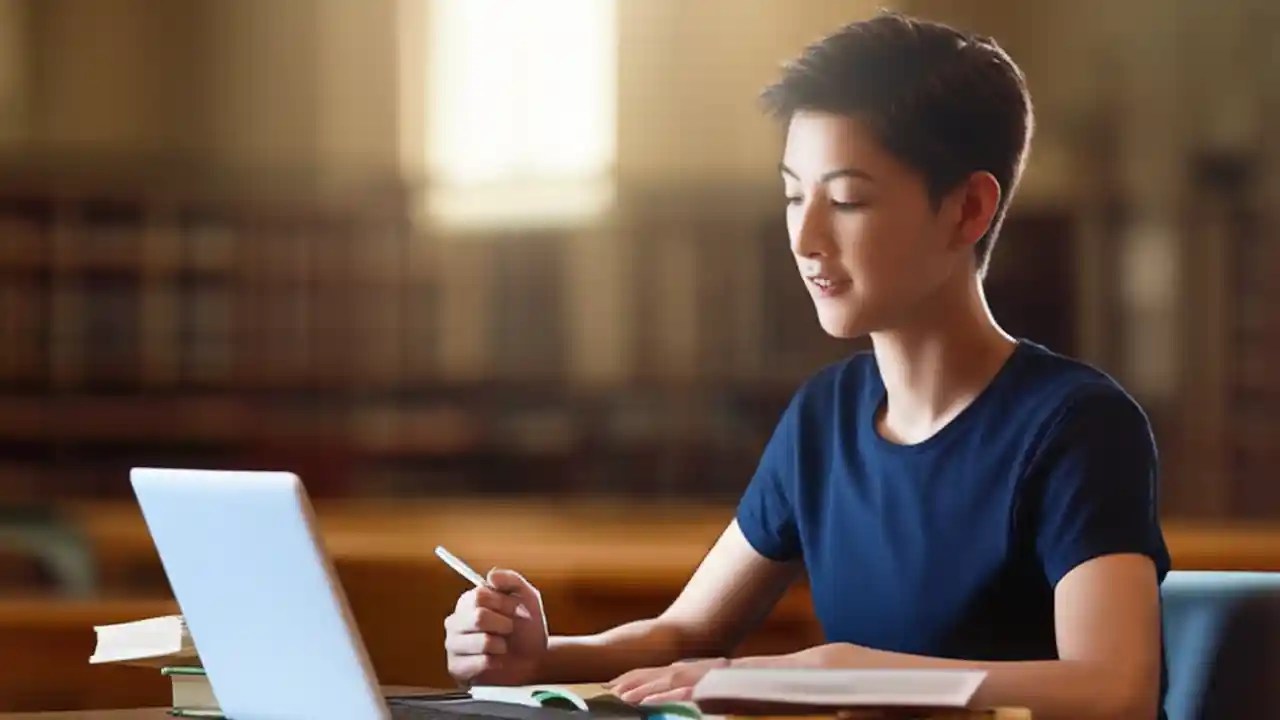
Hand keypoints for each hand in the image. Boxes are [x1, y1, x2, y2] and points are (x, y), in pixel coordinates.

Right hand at [444, 568, 547, 685]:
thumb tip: (491, 575)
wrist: (534, 659)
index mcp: (468, 602)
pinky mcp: (456, 668)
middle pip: (478, 618)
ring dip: (502, 645)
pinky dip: (496, 662)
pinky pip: (480, 663)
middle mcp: (455, 622)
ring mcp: (453, 645)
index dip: (502, 603)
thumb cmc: (526, 627)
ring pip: (482, 642)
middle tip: (509, 630)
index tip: (514, 609)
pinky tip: (498, 662)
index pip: (479, 596)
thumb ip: (511, 580)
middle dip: (504, 625)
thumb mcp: (527, 597)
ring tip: (503, 647)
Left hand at [607, 657, 730, 703]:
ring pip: (659, 684)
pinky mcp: (699, 688)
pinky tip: (648, 701)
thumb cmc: (722, 678)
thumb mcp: (696, 676)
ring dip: (638, 690)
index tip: (607, 685)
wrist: (747, 674)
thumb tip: (668, 679)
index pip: (646, 672)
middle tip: (604, 690)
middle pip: (647, 676)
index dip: (626, 678)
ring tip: (619, 697)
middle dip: (625, 683)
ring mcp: (690, 678)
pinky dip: (661, 697)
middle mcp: (680, 670)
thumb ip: (680, 678)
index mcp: (677, 669)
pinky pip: (678, 693)